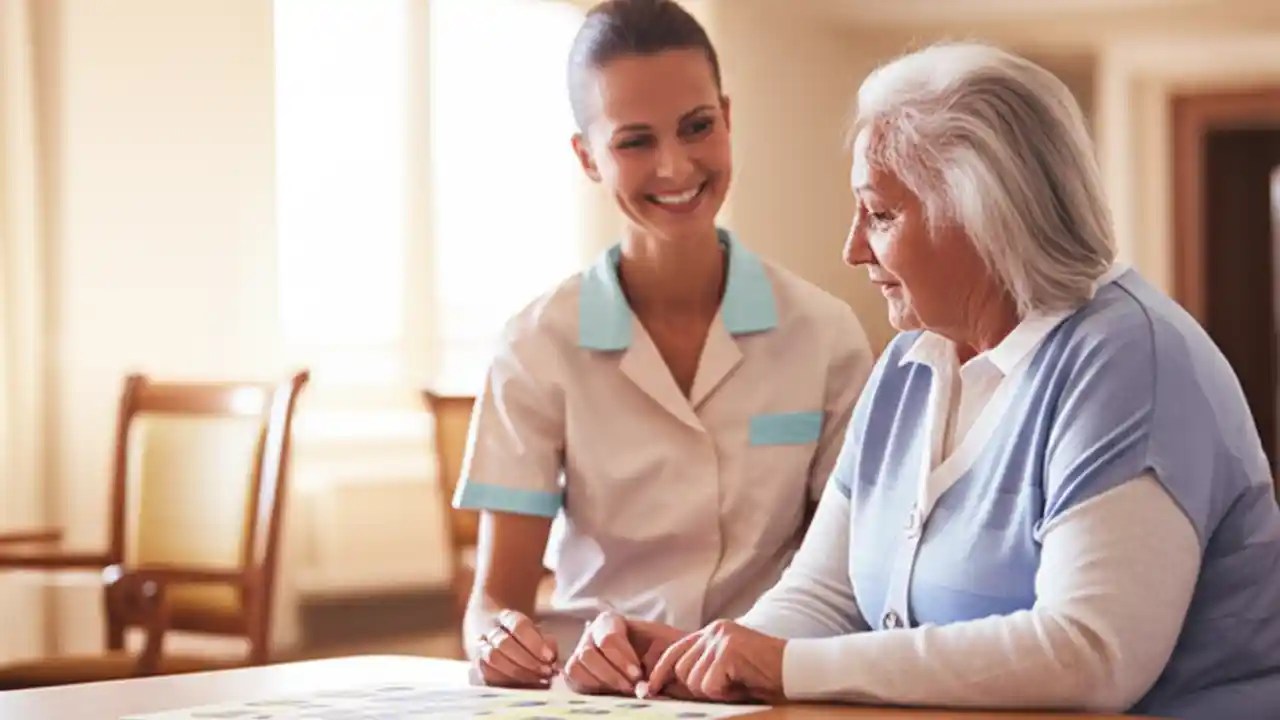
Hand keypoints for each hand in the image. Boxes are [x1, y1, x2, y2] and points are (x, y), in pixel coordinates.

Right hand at [471, 609, 558, 687]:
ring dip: (519, 672)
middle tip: (547, 671)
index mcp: (505, 616)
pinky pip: (488, 674)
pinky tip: (524, 685)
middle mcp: (488, 630)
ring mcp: (479, 647)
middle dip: (528, 661)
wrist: (489, 629)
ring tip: (538, 679)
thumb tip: (554, 660)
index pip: (518, 625)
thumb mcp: (534, 630)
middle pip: (505, 643)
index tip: (550, 656)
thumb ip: (545, 642)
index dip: (535, 642)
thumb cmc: (520, 633)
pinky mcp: (477, 666)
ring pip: (494, 659)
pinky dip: (508, 681)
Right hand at [564, 612, 685, 695]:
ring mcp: (580, 652)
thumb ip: (658, 658)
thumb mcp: (664, 647)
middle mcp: (590, 634)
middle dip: (612, 673)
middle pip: (589, 653)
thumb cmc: (659, 652)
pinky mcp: (576, 672)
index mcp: (609, 621)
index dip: (622, 658)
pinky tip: (611, 691)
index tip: (638, 675)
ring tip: (624, 689)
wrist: (654, 665)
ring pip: (577, 666)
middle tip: (631, 687)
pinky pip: (573, 679)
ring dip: (602, 681)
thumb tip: (646, 685)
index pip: (609, 638)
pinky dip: (591, 687)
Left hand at [645, 620, 785, 702]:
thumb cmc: (764, 675)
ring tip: (736, 684)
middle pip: (681, 669)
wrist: (796, 670)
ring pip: (693, 679)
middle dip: (698, 687)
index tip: (650, 689)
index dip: (660, 672)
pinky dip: (723, 693)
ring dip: (713, 691)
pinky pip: (709, 685)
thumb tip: (669, 685)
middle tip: (726, 688)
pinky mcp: (728, 651)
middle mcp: (714, 631)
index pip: (675, 651)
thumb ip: (704, 668)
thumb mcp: (728, 668)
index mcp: (713, 632)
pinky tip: (741, 685)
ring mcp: (721, 639)